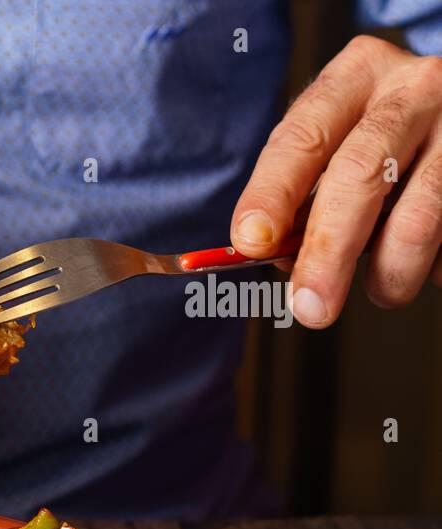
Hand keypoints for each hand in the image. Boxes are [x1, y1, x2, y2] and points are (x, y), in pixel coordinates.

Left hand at [230, 36, 441, 327]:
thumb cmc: (384, 142)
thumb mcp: (339, 143)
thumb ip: (305, 195)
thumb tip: (282, 260)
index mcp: (357, 75)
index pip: (303, 137)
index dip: (273, 193)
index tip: (252, 241)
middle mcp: (415, 87)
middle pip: (360, 174)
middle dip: (329, 251)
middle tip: (311, 307)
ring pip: (419, 216)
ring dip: (391, 273)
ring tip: (383, 291)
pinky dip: (436, 267)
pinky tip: (430, 263)